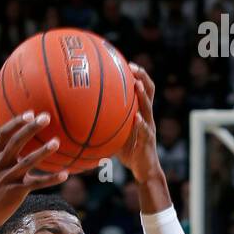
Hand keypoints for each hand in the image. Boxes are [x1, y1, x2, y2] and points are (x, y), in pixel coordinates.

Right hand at [0, 114, 67, 233]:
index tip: (30, 113)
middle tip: (46, 117)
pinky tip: (65, 175)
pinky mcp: (16, 192)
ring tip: (56, 142)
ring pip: (27, 162)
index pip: (3, 134)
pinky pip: (37, 184)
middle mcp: (0, 165)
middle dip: (31, 128)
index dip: (16, 122)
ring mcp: (8, 178)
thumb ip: (5, 158)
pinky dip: (51, 179)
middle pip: (16, 141)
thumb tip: (21, 146)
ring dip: (42, 151)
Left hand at [115, 64, 160, 182]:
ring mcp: (149, 128)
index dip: (138, 75)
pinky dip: (141, 124)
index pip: (142, 89)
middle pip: (149, 91)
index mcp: (141, 113)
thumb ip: (106, 125)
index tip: (127, 63)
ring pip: (148, 108)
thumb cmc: (129, 153)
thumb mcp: (116, 135)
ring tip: (136, 85)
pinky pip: (145, 130)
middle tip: (132, 67)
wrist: (144, 170)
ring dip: (142, 96)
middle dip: (142, 77)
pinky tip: (136, 118)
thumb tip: (83, 120)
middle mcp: (147, 117)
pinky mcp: (148, 141)